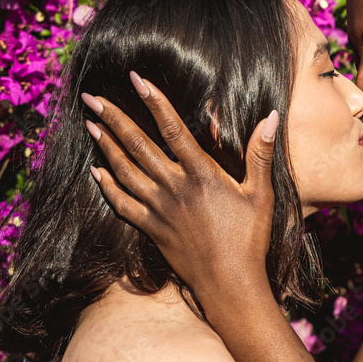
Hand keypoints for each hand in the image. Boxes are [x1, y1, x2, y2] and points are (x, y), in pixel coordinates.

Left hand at [82, 70, 278, 294]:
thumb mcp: (261, 193)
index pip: (172, 129)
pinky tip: (96, 171)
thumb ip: (260, 153)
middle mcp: (174, 187)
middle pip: (137, 145)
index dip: (154, 101)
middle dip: (113, 118)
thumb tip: (271, 116)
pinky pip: (122, 203)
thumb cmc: (250, 238)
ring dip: (106, 146)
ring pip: (124, 170)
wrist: (230, 283)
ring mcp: (159, 209)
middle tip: (91, 97)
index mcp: (201, 174)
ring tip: (91, 124)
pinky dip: (107, 186)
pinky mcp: (152, 228)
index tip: (136, 79)